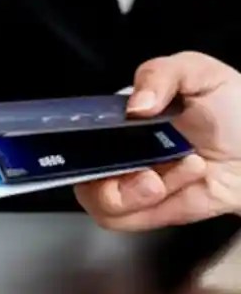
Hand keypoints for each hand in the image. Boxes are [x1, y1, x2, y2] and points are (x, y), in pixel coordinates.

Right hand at [75, 52, 240, 229]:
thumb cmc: (236, 110)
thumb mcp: (200, 73)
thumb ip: (161, 74)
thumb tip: (133, 105)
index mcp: (119, 119)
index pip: (73, 132)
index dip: (69, 144)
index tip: (86, 148)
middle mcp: (117, 152)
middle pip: (78, 174)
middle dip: (108, 179)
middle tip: (146, 172)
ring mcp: (130, 183)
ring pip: (99, 201)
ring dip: (137, 192)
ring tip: (180, 170)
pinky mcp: (147, 211)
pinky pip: (124, 220)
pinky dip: (150, 206)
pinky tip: (184, 182)